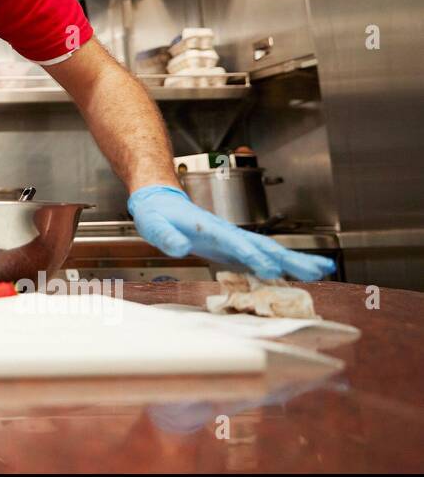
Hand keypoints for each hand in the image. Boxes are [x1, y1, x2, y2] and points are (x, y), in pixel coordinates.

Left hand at [127, 185, 334, 281]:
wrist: (160, 201)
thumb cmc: (157, 215)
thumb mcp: (153, 225)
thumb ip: (166, 237)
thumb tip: (181, 247)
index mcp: (209, 228)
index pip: (236, 243)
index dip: (254, 256)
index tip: (271, 269)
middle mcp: (226, 232)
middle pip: (264, 245)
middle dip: (291, 258)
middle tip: (318, 270)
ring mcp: (231, 239)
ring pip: (268, 249)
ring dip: (295, 260)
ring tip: (322, 270)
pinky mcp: (231, 247)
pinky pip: (259, 256)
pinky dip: (280, 265)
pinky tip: (296, 274)